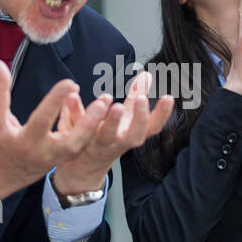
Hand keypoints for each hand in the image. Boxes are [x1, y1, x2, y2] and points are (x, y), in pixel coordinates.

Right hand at [0, 62, 108, 214]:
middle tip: (103, 102)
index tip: (70, 82)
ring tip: (106, 104)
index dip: (55, 100)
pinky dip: (91, 131)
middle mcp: (43, 153)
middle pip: (71, 141)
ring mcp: (54, 159)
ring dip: (94, 126)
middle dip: (88, 123)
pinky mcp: (62, 160)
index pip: (42, 119)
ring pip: (80, 146)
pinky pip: (80, 146)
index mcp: (25, 141)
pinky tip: (101, 113)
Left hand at [52, 70, 175, 195]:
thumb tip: (147, 74)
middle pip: (134, 136)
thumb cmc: (109, 135)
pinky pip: (76, 128)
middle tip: (141, 99)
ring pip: (106, 137)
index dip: (162, 114)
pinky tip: (72, 96)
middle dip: (139, 119)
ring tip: (112, 103)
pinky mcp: (78, 142)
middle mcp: (118, 142)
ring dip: (110, 121)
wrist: (83, 166)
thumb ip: (136, 95)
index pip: (152, 127)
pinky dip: (74, 111)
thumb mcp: (125, 117)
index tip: (168, 97)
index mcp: (131, 134)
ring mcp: (98, 144)